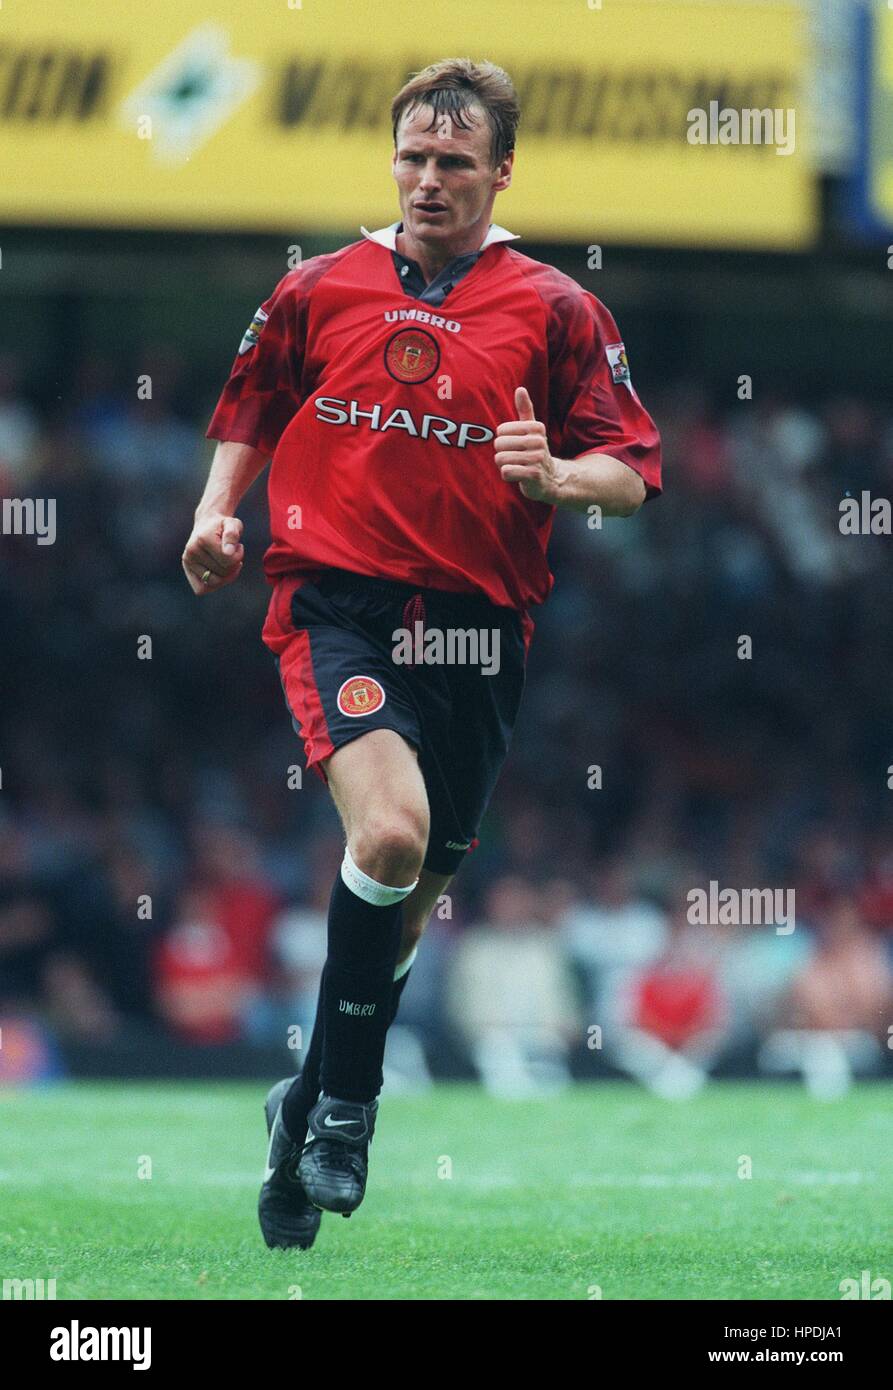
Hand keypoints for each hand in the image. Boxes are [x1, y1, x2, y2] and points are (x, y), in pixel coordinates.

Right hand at [181, 513, 244, 594]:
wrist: (207, 523)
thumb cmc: (223, 525)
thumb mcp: (233, 524)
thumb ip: (232, 534)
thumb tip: (228, 552)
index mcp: (203, 540)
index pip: (228, 561)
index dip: (238, 556)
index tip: (238, 546)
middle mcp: (192, 551)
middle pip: (222, 573)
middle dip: (233, 566)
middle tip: (232, 553)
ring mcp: (188, 561)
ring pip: (214, 582)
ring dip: (226, 575)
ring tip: (227, 562)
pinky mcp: (187, 569)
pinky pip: (201, 589)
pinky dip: (214, 585)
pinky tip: (220, 573)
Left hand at [494, 386, 561, 502]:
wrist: (550, 479)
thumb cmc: (535, 451)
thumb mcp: (532, 429)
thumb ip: (525, 409)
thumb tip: (520, 389)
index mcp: (537, 427)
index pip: (501, 430)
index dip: (503, 440)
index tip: (516, 446)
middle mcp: (539, 441)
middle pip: (499, 444)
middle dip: (502, 454)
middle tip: (516, 458)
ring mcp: (537, 459)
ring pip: (501, 459)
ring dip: (504, 465)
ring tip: (517, 466)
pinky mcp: (534, 475)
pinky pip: (506, 471)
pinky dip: (507, 476)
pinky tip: (518, 476)